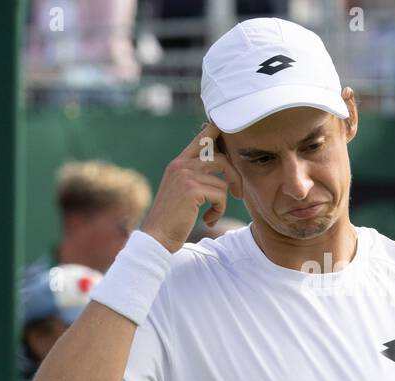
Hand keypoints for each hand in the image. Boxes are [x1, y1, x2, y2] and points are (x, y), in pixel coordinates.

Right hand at [140, 121, 238, 253]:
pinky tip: (208, 220)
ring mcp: (186, 176)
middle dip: (234, 176)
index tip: (226, 128)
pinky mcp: (192, 190)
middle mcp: (181, 165)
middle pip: (221, 158)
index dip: (217, 131)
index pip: (202, 138)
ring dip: (223, 201)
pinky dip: (218, 211)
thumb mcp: (179, 192)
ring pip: (223, 180)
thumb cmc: (170, 220)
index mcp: (177, 164)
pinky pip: (221, 195)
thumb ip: (194, 176)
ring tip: (213, 213)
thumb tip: (220, 164)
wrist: (156, 238)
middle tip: (238, 193)